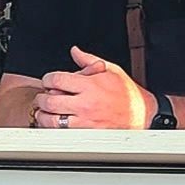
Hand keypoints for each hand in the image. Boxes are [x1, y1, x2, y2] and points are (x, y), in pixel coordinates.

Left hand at [31, 47, 150, 129]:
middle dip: (41, 98)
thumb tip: (75, 51)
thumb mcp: (111, 70)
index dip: (48, 79)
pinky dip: (53, 128)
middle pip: (50, 101)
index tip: (49, 81)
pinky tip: (55, 121)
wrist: (142, 112)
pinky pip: (62, 132)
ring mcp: (85, 120)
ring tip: (45, 111)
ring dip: (43, 115)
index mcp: (90, 86)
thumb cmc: (127, 92)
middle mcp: (86, 103)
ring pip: (52, 120)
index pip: (57, 80)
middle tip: (43, 97)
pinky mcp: (87, 133)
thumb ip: (88, 60)